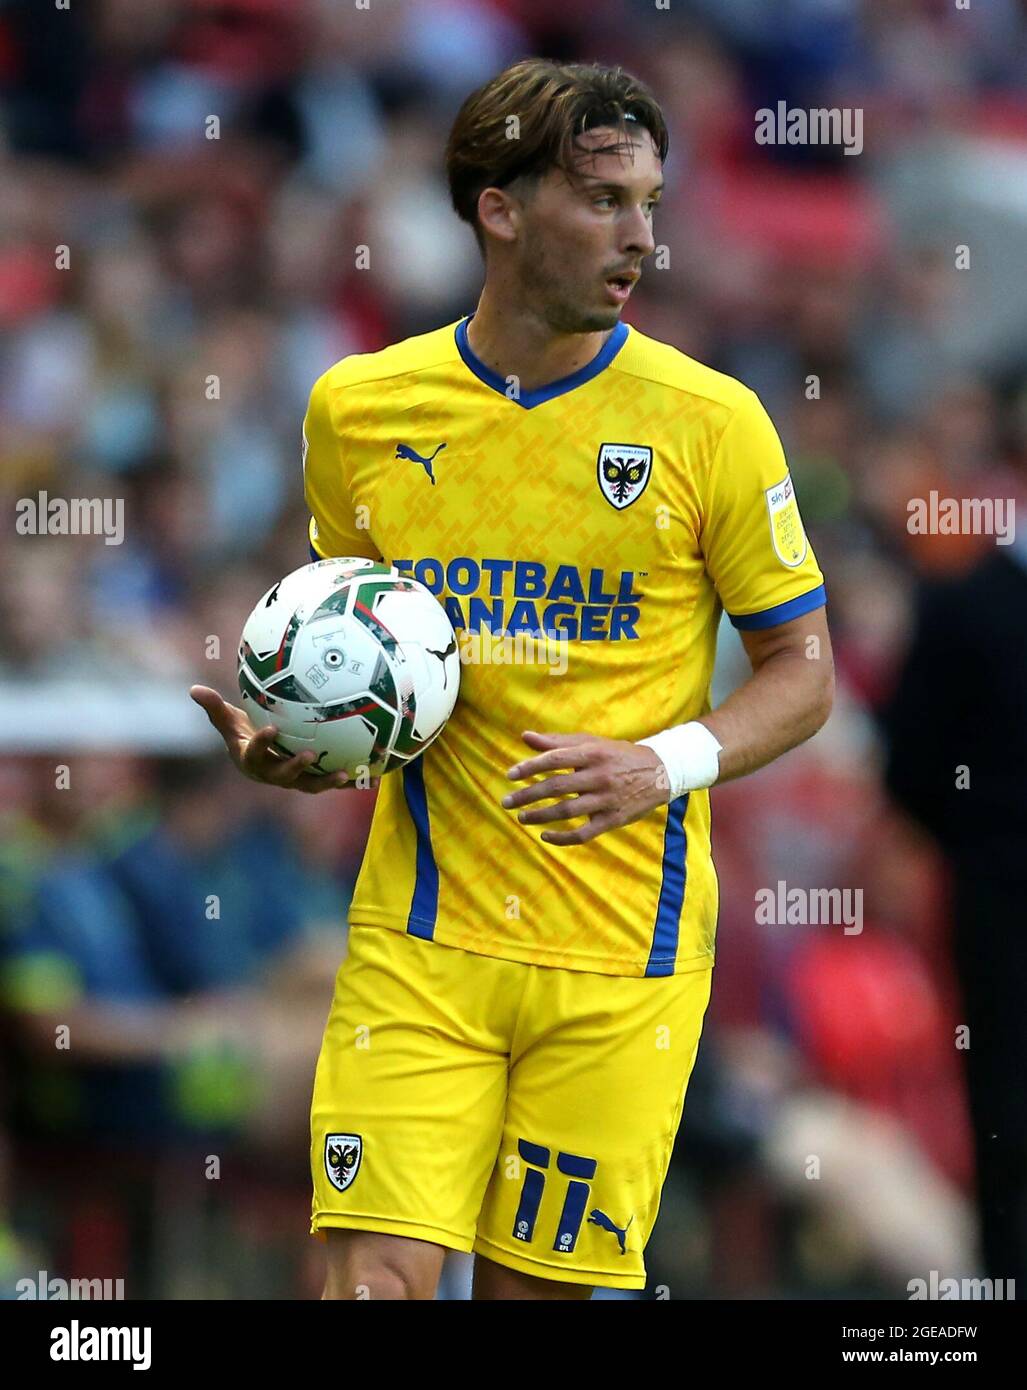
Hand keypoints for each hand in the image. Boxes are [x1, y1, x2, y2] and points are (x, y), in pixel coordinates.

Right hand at [189, 685, 378, 793]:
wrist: (260, 759)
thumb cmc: (244, 734)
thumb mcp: (229, 721)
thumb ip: (214, 708)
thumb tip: (192, 689)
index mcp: (253, 760)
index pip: (256, 753)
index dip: (262, 744)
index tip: (270, 730)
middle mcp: (274, 774)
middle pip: (285, 776)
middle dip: (296, 768)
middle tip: (309, 755)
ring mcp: (296, 780)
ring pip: (312, 785)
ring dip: (329, 781)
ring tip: (347, 774)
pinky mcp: (314, 780)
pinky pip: (335, 782)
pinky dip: (356, 780)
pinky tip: (377, 774)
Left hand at [501, 730, 668, 845]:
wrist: (660, 773)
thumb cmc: (618, 755)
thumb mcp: (591, 743)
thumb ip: (557, 742)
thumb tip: (525, 737)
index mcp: (592, 754)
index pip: (555, 759)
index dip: (530, 767)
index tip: (510, 775)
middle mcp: (599, 776)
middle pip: (556, 787)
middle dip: (527, 795)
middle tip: (506, 802)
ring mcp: (606, 800)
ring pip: (567, 811)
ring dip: (540, 816)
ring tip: (522, 817)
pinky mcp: (613, 820)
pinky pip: (584, 833)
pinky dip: (562, 838)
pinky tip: (546, 836)